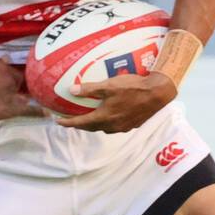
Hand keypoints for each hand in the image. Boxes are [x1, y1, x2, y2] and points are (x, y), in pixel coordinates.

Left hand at [56, 71, 176, 132]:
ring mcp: (122, 127)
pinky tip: (108, 115)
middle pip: (91, 128)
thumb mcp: (109, 86)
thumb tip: (71, 90)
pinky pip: (114, 126)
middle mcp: (112, 126)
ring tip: (88, 118)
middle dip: (80, 125)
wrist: (157, 94)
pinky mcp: (131, 125)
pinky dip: (106, 122)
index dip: (68, 123)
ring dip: (94, 124)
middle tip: (71, 120)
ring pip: (103, 128)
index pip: (81, 123)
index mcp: (104, 117)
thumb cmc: (133, 87)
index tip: (58, 121)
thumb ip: (90, 89)